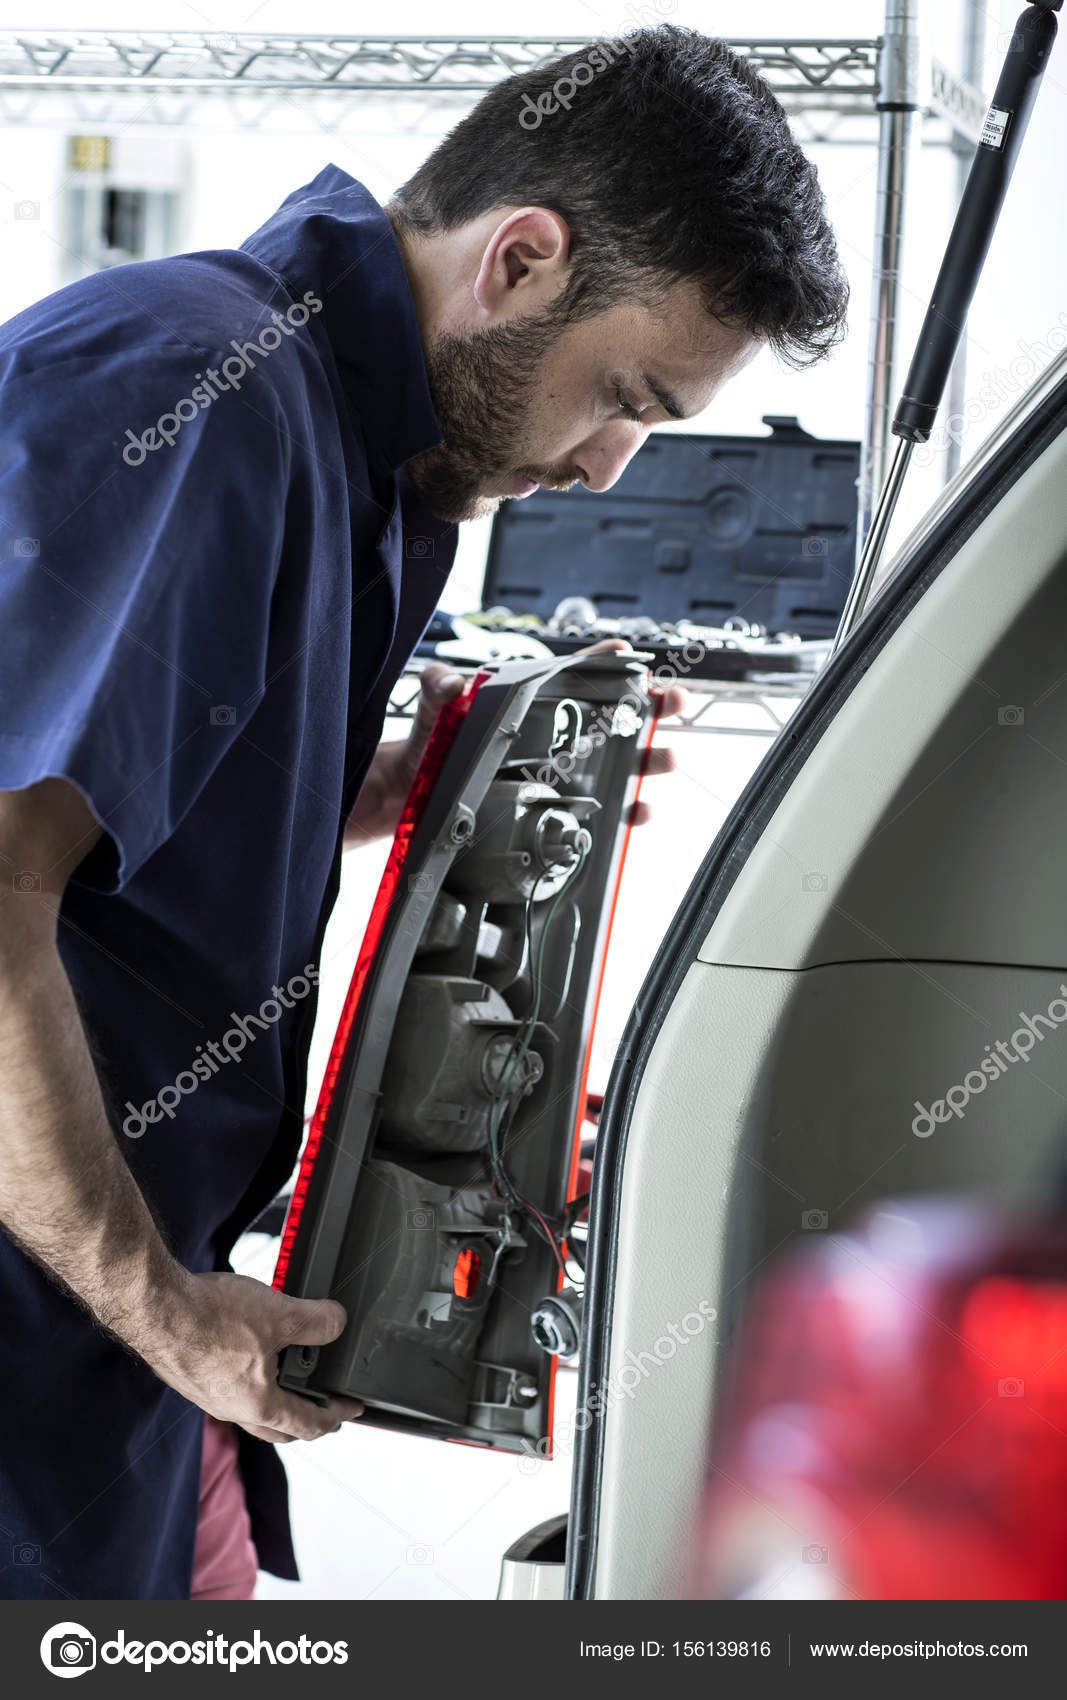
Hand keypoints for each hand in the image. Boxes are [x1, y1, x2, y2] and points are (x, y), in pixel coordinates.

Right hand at [133, 1269, 363, 1442]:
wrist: (157, 1308)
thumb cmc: (210, 1317)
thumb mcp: (280, 1313)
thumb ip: (317, 1322)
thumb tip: (337, 1322)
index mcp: (259, 1406)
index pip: (309, 1424)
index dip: (337, 1416)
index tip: (352, 1409)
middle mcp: (233, 1410)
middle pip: (279, 1429)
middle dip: (307, 1420)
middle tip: (326, 1408)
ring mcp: (209, 1397)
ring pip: (252, 1411)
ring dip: (277, 1401)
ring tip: (292, 1379)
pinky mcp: (193, 1380)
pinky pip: (231, 1392)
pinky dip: (252, 1384)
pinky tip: (252, 1359)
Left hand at [343, 641, 687, 848]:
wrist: (411, 800)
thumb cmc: (430, 747)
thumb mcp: (433, 711)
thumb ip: (440, 688)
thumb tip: (448, 681)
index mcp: (531, 703)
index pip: (575, 675)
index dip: (605, 662)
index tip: (632, 654)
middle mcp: (553, 736)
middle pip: (613, 716)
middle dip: (649, 707)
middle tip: (673, 701)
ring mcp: (558, 773)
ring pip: (617, 763)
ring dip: (648, 760)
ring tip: (667, 758)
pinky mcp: (555, 810)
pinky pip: (600, 810)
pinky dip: (626, 812)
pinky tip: (640, 812)